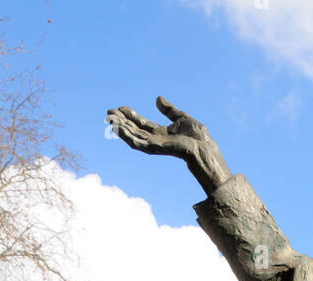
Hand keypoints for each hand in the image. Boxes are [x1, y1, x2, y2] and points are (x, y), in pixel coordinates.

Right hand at [105, 97, 231, 194]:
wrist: (204, 147)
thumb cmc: (197, 136)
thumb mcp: (182, 117)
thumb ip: (169, 110)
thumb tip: (157, 99)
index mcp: (161, 132)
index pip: (142, 123)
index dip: (131, 115)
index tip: (120, 107)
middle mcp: (156, 139)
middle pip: (134, 130)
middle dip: (121, 121)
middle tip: (109, 113)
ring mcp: (155, 145)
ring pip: (133, 136)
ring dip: (121, 128)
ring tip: (110, 119)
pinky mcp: (155, 149)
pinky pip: (138, 143)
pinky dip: (128, 136)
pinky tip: (119, 128)